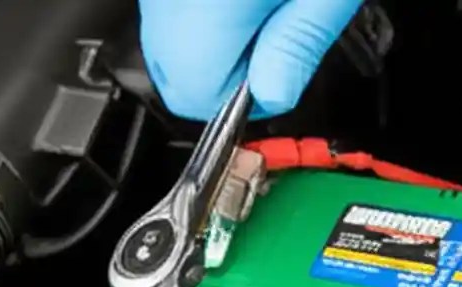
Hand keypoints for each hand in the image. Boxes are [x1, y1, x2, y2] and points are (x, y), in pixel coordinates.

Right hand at [139, 0, 362, 119]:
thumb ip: (296, 48)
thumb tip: (274, 96)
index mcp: (205, 12)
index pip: (196, 98)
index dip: (244, 101)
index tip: (279, 80)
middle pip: (169, 70)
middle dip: (222, 72)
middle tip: (276, 42)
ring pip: (165, 35)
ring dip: (210, 38)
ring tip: (264, 9)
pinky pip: (171, 3)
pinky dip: (201, 8)